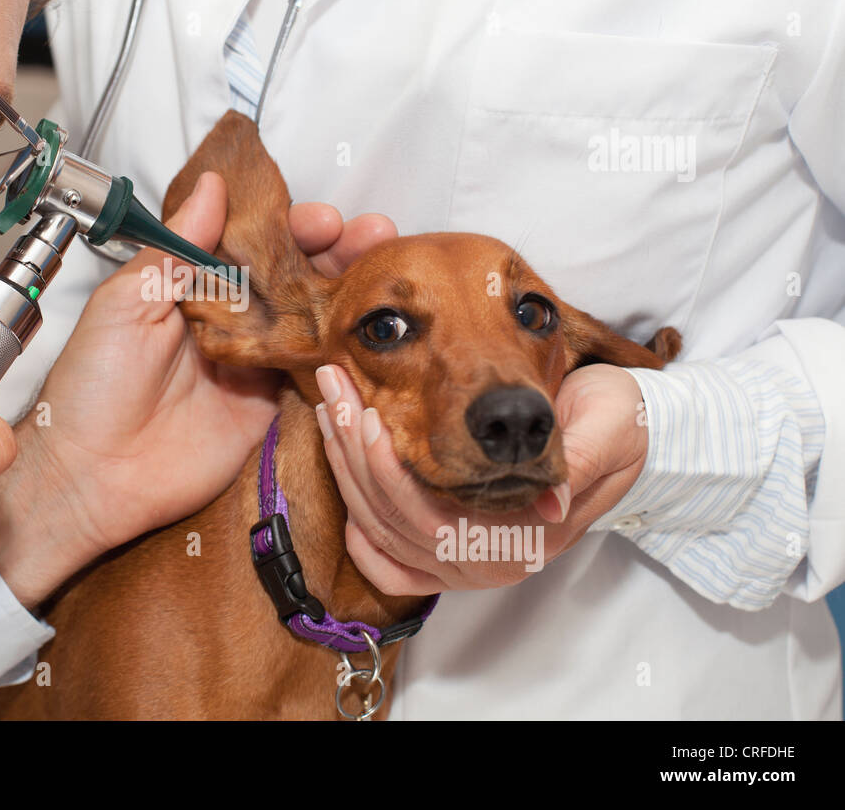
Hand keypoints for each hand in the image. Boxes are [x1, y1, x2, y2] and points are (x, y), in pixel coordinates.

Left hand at [0, 171, 394, 605]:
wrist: (91, 475)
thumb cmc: (91, 386)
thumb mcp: (126, 300)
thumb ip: (177, 246)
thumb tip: (213, 186)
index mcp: (195, 287)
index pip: (256, 244)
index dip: (293, 226)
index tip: (321, 217)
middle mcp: (232, 321)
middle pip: (296, 277)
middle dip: (338, 253)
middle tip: (373, 235)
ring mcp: (255, 365)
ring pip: (314, 319)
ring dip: (352, 294)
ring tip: (388, 273)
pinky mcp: (269, 410)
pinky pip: (315, 377)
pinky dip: (346, 355)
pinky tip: (376, 335)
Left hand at [316, 362, 648, 593]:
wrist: (622, 432)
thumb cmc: (615, 422)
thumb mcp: (610, 428)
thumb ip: (580, 460)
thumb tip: (551, 500)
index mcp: (528, 538)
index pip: (433, 518)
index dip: (390, 471)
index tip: (367, 413)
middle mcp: (491, 564)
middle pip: (394, 522)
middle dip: (352, 453)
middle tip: (334, 387)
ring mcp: (466, 566)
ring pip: (381, 532)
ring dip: (345, 469)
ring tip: (331, 404)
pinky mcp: (450, 556)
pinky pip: (390, 565)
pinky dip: (358, 531)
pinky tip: (343, 478)